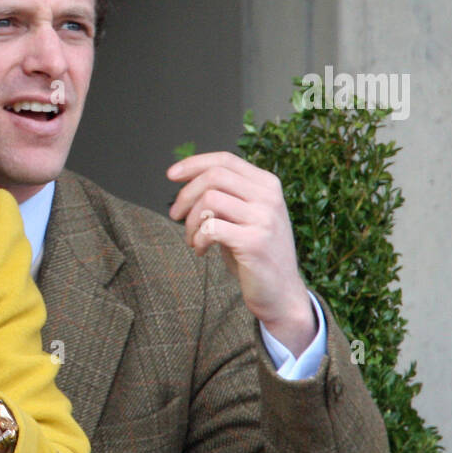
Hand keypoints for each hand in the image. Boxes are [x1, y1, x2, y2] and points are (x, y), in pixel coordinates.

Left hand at [167, 152, 315, 354]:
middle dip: (185, 194)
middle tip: (175, 215)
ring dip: (190, 221)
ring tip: (192, 239)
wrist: (281, 293)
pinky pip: (210, 228)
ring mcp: (264, 219)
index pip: (225, 160)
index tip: (171, 175)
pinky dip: (196, 239)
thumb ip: (226, 196)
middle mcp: (269, 197)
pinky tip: (200, 250)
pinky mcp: (254, 242)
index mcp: (267, 185)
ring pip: (209, 199)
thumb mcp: (244, 217)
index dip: (193, 163)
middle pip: (214, 176)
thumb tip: (186, 178)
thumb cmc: (255, 254)